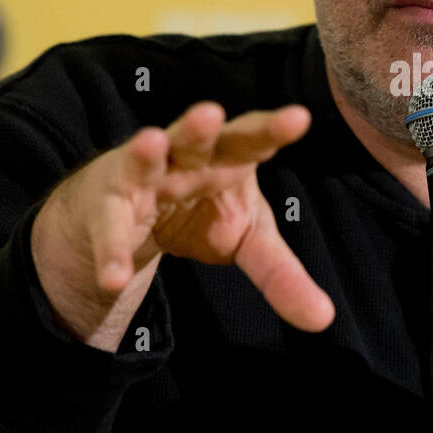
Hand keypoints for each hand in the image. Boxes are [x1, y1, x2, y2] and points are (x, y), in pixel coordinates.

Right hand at [31, 101, 333, 350]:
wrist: (127, 215)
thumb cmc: (199, 211)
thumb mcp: (246, 241)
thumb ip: (282, 275)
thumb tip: (324, 319)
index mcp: (230, 159)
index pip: (254, 140)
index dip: (273, 129)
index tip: (299, 119)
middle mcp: (187, 158)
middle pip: (198, 138)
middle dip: (203, 125)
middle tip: (212, 113)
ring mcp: (144, 175)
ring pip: (145, 159)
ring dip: (148, 150)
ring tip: (151, 141)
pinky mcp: (108, 204)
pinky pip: (110, 228)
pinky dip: (112, 252)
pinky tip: (113, 279)